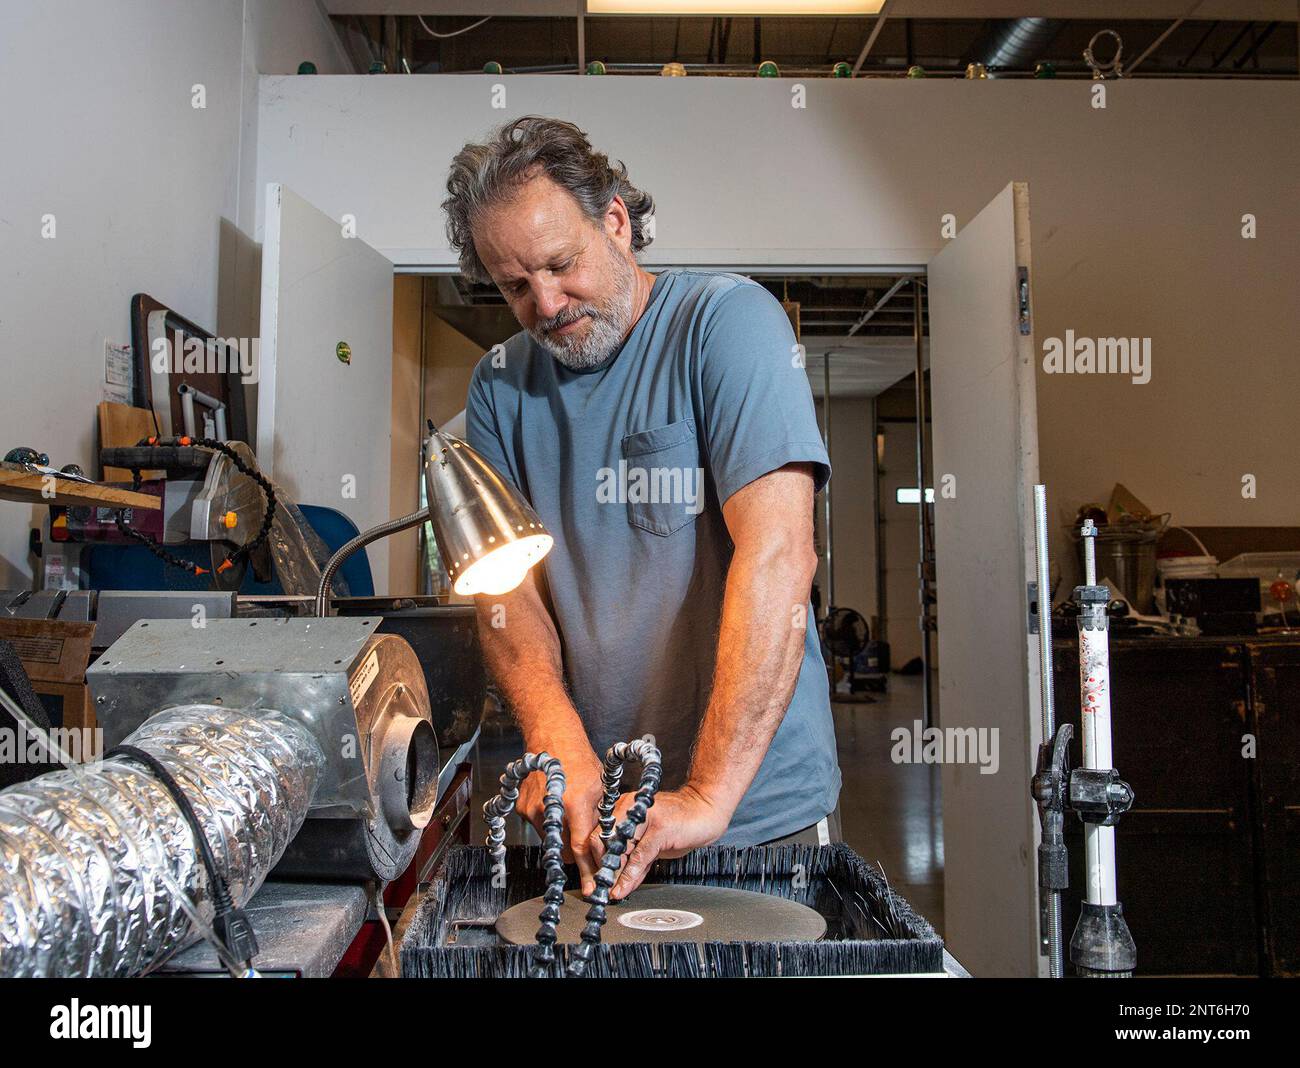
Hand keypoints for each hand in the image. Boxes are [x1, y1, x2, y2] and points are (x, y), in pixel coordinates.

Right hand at [514, 743, 605, 893]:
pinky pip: (540, 828)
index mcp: (575, 805)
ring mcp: (533, 810)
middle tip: (588, 854)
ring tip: (571, 817)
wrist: (552, 739)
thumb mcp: (600, 789)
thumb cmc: (580, 760)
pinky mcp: (521, 809)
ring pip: (551, 841)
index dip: (589, 872)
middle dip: (577, 857)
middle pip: (564, 852)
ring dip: (563, 838)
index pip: (582, 850)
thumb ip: (600, 821)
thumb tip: (606, 848)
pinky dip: (550, 825)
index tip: (593, 890)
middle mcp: (551, 810)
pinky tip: (556, 808)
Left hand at [590, 783, 730, 900]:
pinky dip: (629, 875)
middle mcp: (629, 808)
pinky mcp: (660, 827)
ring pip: (619, 849)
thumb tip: (619, 882)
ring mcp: (644, 816)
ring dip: (613, 875)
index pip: (598, 834)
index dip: (594, 860)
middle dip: (600, 868)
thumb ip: (634, 859)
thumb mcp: (650, 842)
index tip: (596, 880)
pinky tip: (624, 888)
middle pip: (602, 840)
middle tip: (601, 888)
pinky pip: (639, 855)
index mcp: (623, 808)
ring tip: (610, 893)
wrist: (705, 809)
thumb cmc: (678, 824)